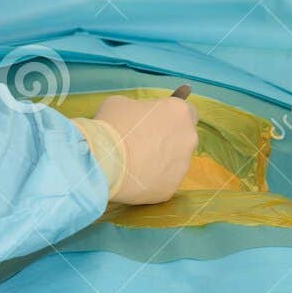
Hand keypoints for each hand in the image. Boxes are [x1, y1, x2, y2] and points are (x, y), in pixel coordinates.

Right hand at [80, 96, 198, 204]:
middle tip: (144, 143)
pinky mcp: (171, 188)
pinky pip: (163, 182)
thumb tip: (140, 116)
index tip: (160, 122)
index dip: (173, 118)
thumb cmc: (111, 124)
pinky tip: (133, 178)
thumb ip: (140, 109)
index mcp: (179, 111)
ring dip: (161, 161)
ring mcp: (182, 166)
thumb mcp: (123, 104)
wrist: (102, 160)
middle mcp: (188, 137)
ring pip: (175, 163)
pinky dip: (152, 180)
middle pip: (184, 138)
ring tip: (135, 164)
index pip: (189, 112)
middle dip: (169, 140)